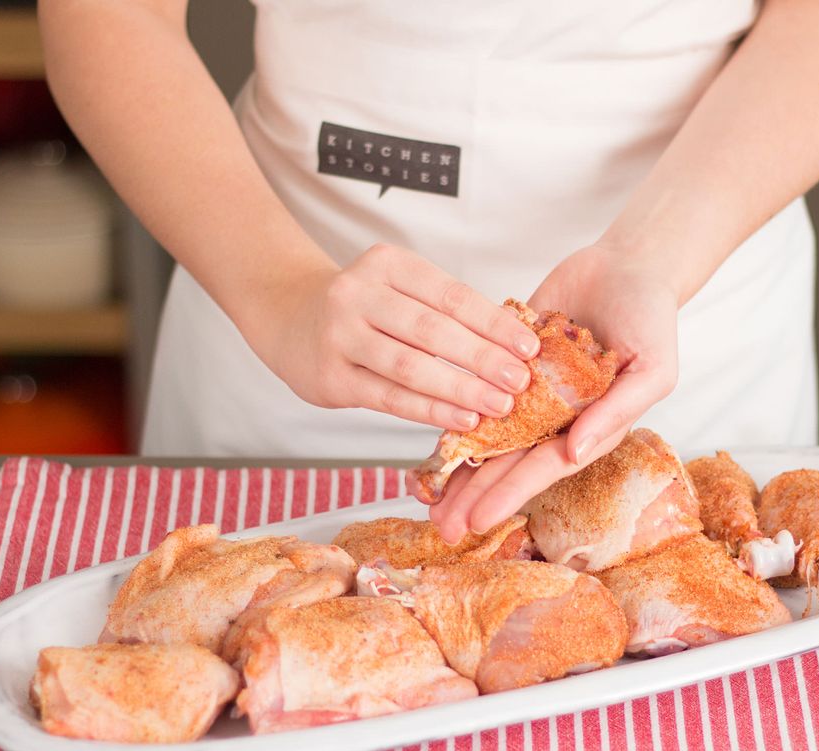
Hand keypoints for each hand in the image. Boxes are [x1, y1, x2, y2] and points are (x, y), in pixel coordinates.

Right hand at [257, 243, 539, 430]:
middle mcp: (358, 294)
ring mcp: (340, 335)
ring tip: (499, 405)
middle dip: (482, 358)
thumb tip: (513, 345)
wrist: (287, 317)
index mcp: (388, 264)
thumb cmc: (363, 307)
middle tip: (520, 380)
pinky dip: (430, 409)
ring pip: (410, 366)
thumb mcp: (397, 288)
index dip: (494, 323)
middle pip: (433, 330)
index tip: (530, 347)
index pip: (451, 295)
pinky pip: (389, 397)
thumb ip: (444, 311)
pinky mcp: (330, 377)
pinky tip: (462, 418)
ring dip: (460, 388)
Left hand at [430, 242, 680, 540]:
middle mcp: (556, 417)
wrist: (627, 265)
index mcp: (591, 426)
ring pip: (488, 436)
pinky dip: (454, 416)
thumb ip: (618, 409)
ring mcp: (529, 392)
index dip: (512, 493)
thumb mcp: (652, 368)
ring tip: (426, 499)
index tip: (480, 519)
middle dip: (476, 495)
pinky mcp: (506, 361)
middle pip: (509, 462)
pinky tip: (429, 444)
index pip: (545, 467)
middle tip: (443, 526)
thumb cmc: (652, 318)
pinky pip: (476, 392)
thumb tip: (578, 452)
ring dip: (459, 469)